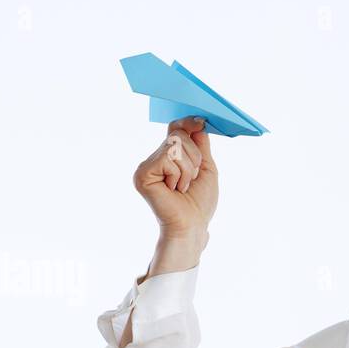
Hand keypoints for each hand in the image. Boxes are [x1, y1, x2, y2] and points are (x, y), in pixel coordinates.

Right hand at [132, 116, 218, 241]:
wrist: (192, 226)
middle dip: (195, 157)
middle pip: (178, 134)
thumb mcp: (206, 169)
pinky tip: (173, 190)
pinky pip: (168, 157)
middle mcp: (155, 158)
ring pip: (175, 144)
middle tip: (191, 179)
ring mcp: (147, 166)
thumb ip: (201, 145)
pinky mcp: (142, 174)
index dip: (188, 122)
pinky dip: (179, 174)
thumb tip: (198, 123)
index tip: (201, 121)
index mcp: (169, 157)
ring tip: (182, 187)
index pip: (175, 128)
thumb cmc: (199, 203)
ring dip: (189, 168)